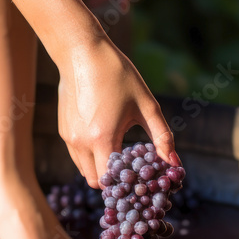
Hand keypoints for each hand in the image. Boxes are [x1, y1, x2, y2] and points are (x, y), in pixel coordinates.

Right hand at [57, 38, 175, 187]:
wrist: (82, 53)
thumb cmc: (117, 75)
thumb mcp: (146, 105)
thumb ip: (162, 136)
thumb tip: (174, 163)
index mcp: (102, 137)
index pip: (112, 180)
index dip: (127, 184)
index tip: (141, 179)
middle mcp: (81, 142)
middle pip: (95, 181)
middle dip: (114, 181)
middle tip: (132, 170)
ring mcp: (69, 138)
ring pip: (84, 171)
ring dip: (100, 169)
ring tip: (119, 153)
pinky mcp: (63, 131)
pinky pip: (77, 156)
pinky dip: (91, 157)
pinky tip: (105, 139)